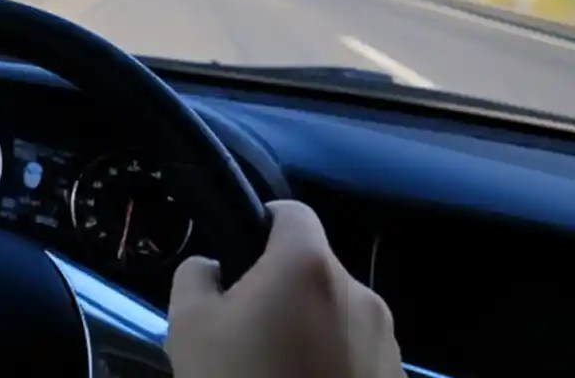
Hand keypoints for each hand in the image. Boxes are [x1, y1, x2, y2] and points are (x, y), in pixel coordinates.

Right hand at [166, 200, 403, 377]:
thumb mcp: (189, 327)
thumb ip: (196, 276)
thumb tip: (212, 267)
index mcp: (307, 266)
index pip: (291, 212)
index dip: (262, 224)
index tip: (240, 256)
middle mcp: (359, 292)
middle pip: (314, 268)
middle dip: (282, 288)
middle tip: (246, 329)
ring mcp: (385, 339)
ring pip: (338, 312)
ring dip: (310, 327)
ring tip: (276, 368)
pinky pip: (358, 352)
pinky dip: (333, 362)